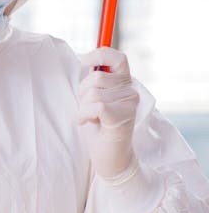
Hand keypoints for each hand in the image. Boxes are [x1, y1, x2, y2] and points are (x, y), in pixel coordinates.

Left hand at [78, 47, 139, 178]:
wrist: (110, 158)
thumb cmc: (99, 127)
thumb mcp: (95, 98)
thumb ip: (94, 81)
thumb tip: (84, 60)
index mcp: (124, 83)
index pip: (117, 57)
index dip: (99, 54)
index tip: (84, 62)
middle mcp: (130, 91)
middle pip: (96, 77)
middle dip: (82, 92)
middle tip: (87, 109)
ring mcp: (129, 104)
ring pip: (93, 92)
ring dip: (83, 106)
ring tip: (90, 117)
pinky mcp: (122, 117)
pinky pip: (95, 106)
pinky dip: (83, 115)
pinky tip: (86, 122)